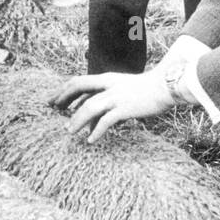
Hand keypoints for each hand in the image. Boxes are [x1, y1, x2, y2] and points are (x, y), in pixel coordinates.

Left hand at [48, 70, 174, 143]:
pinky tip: (91, 140)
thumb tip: (91, 123)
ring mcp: (116, 96)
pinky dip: (97, 131)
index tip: (53, 100)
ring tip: (69, 131)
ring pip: (89, 106)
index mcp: (106, 79)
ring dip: (77, 119)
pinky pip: (106, 121)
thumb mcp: (121, 91)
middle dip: (63, 97)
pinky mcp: (125, 108)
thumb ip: (106, 102)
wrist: (167, 87)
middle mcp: (108, 85)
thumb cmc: (145, 91)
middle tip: (52, 108)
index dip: (64, 90)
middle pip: (78, 86)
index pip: (78, 81)